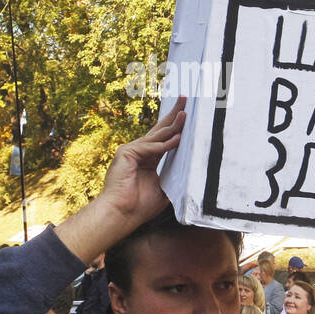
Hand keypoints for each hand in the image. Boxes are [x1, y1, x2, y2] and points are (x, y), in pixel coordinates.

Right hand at [55, 98, 186, 262]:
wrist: (121, 214)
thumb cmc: (139, 206)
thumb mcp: (164, 189)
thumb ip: (175, 176)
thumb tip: (193, 171)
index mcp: (148, 159)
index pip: (164, 138)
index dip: (176, 125)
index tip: (187, 113)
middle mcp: (138, 151)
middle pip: (160, 129)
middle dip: (173, 114)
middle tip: (185, 99)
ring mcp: (131, 151)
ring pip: (156, 136)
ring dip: (173, 125)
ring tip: (186, 115)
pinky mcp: (126, 153)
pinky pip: (150, 147)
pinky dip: (164, 144)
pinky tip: (178, 139)